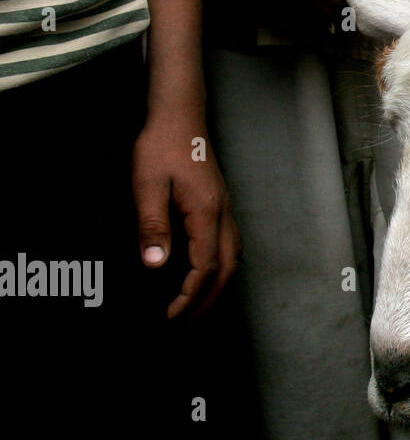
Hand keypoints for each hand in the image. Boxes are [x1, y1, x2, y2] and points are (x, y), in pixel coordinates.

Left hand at [133, 118, 240, 318]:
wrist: (180, 117)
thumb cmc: (161, 147)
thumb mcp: (147, 185)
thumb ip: (152, 226)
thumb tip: (155, 266)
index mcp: (206, 212)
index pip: (204, 267)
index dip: (188, 296)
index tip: (169, 315)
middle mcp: (223, 215)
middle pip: (226, 270)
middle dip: (207, 301)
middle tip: (184, 322)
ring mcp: (225, 210)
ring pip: (233, 259)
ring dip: (217, 287)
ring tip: (196, 305)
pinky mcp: (220, 206)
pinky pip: (229, 246)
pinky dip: (221, 269)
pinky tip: (206, 273)